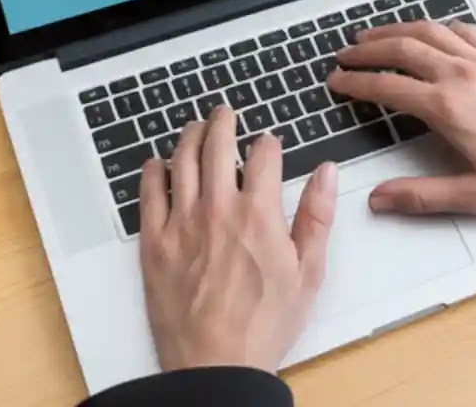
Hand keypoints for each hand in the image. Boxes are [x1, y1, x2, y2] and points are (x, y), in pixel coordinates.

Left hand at [137, 105, 337, 372]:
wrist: (215, 363)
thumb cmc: (263, 325)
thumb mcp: (308, 272)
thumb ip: (317, 216)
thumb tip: (327, 173)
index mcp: (258, 214)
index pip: (263, 155)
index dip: (267, 142)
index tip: (268, 141)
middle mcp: (217, 209)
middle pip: (216, 146)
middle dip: (221, 122)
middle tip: (223, 113)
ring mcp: (181, 224)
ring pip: (181, 162)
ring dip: (188, 137)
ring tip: (193, 128)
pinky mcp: (154, 244)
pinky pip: (148, 195)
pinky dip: (153, 173)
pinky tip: (156, 164)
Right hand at [328, 20, 475, 214]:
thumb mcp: (472, 196)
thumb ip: (420, 197)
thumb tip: (379, 200)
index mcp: (447, 108)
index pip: (387, 87)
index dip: (356, 83)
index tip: (337, 82)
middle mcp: (461, 76)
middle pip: (401, 49)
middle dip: (367, 49)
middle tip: (344, 54)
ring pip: (429, 32)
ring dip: (396, 29)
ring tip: (373, 34)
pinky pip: (462, 31)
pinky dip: (437, 26)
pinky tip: (428, 30)